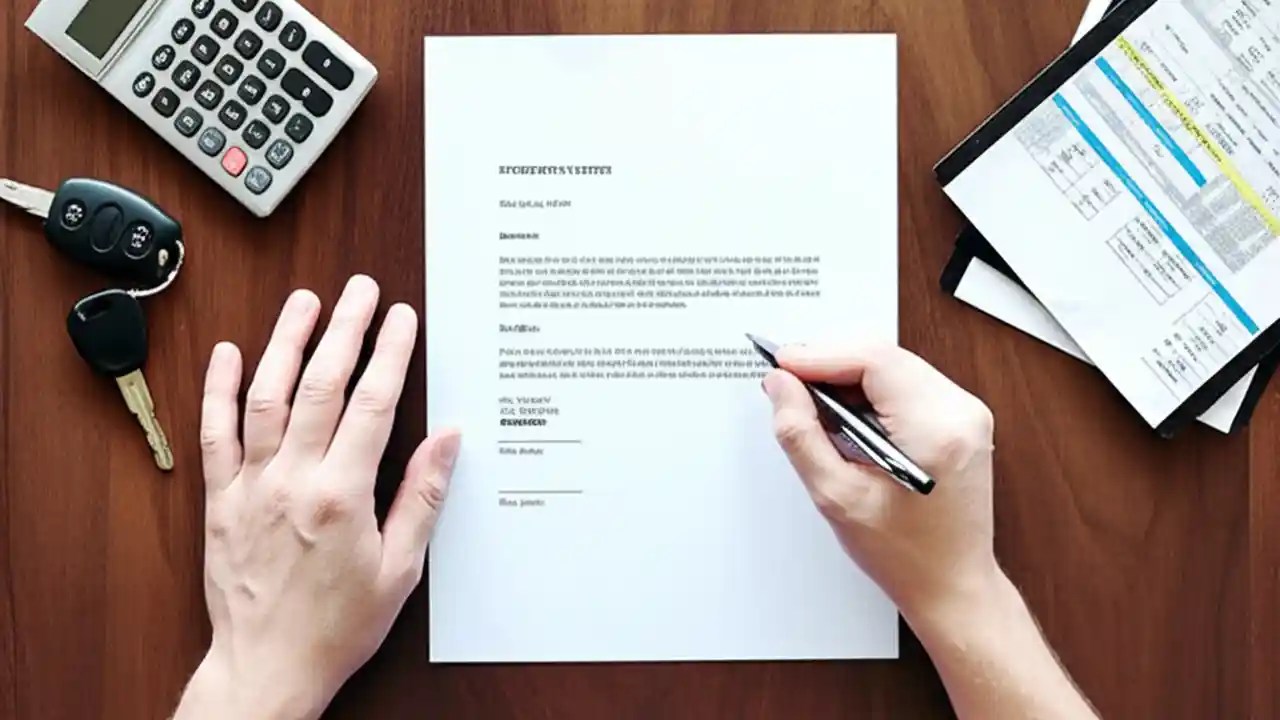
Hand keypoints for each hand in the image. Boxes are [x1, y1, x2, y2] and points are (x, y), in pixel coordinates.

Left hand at [174, 275, 459, 719]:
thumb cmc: (336, 626)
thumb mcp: (400, 569)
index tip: (402, 319)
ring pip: (265, 396)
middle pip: (320, 385)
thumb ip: (422, 496)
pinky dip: (219, 389)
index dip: (391, 353)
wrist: (267, 668)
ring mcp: (250, 486)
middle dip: (345, 329)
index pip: (373, 404)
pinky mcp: (219, 500)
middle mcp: (293, 480)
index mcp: (343, 495)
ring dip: (286, 342)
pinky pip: (214, 433)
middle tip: (361, 290)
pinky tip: (230, 353)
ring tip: (305, 301)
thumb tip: (449, 440)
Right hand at [762, 343, 997, 625]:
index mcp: (936, 429)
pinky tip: (844, 411)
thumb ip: (801, 434)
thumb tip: (781, 386)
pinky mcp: (961, 417)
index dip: (821, 355)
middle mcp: (960, 412)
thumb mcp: (837, 496)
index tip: (784, 364)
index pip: (873, 360)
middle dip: (830, 361)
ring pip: (894, 364)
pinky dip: (870, 388)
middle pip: (883, 355)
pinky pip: (908, 381)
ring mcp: (967, 412)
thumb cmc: (906, 554)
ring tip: (811, 400)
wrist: (953, 583)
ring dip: (848, 374)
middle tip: (788, 382)